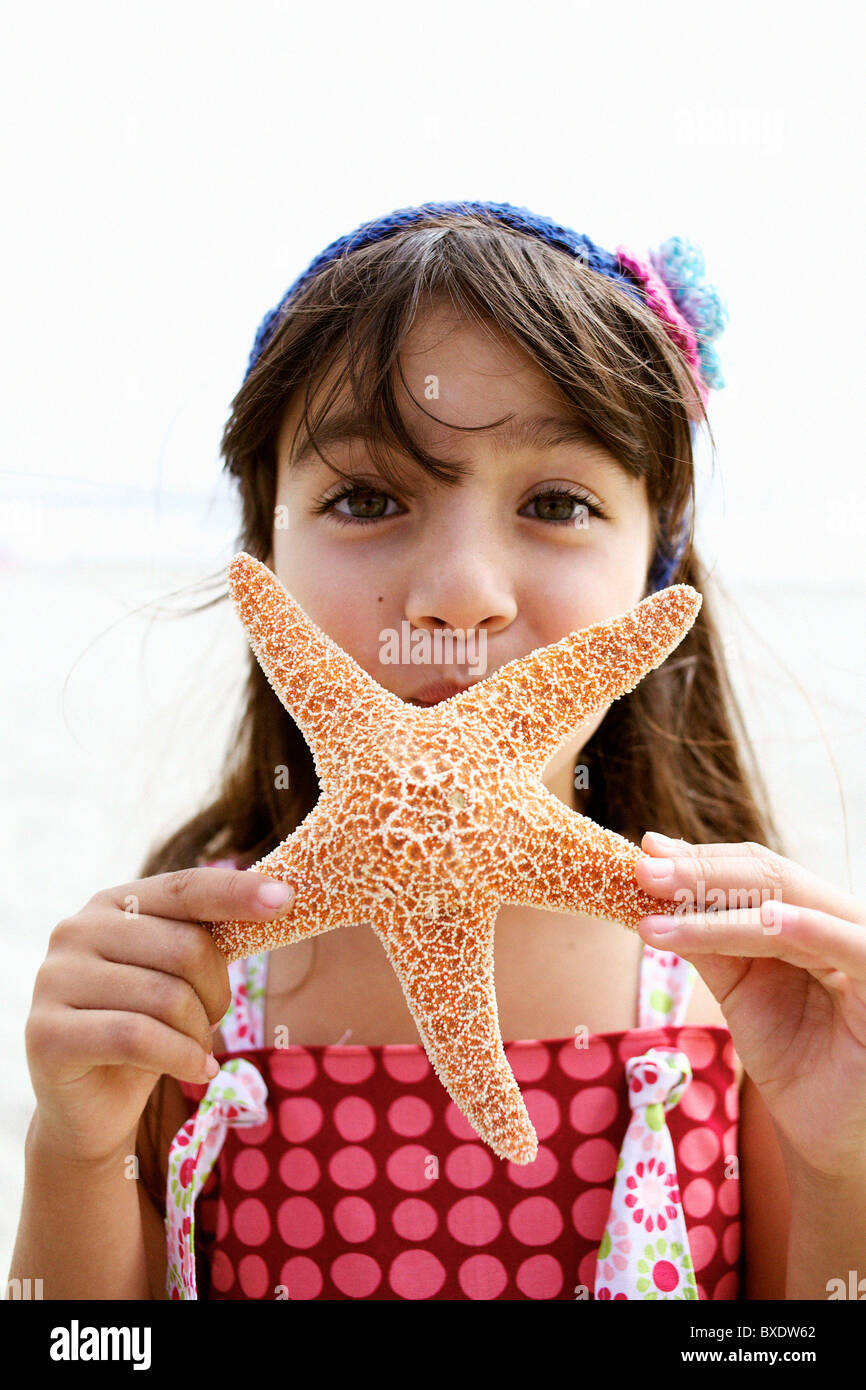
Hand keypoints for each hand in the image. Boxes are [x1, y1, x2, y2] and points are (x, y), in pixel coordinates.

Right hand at [25, 866, 294, 1164]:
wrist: (90, 1106)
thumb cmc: (147, 1029)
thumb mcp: (179, 976)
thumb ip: (209, 938)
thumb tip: (278, 897)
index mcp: (113, 903)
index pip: (185, 887)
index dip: (237, 893)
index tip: (287, 899)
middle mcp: (77, 930)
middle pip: (185, 948)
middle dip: (217, 994)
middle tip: (214, 1021)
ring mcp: (54, 979)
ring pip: (166, 998)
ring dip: (199, 1034)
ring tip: (196, 1050)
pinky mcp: (47, 1033)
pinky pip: (138, 1037)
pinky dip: (181, 1058)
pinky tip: (197, 1071)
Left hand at [634, 833, 865, 1183]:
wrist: (828, 1134)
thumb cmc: (791, 1056)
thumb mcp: (739, 987)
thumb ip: (708, 939)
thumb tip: (653, 885)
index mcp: (813, 913)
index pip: (759, 869)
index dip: (702, 859)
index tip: (646, 855)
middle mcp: (845, 920)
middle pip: (772, 878)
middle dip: (700, 874)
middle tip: (643, 872)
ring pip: (792, 908)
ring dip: (721, 907)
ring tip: (660, 911)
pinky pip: (849, 947)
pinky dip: (808, 928)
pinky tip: (765, 921)